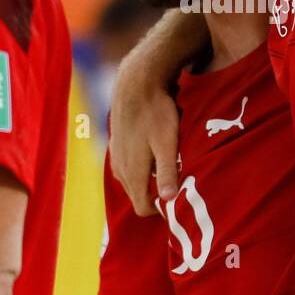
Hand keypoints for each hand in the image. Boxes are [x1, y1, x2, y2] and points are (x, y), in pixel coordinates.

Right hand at [108, 55, 180, 216]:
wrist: (135, 84)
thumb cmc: (155, 112)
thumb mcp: (167, 143)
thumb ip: (167, 172)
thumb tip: (169, 201)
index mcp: (132, 173)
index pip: (143, 209)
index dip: (161, 210)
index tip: (178, 201)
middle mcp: (120, 169)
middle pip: (138, 196)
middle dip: (156, 196)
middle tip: (179, 184)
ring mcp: (116, 157)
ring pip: (133, 181)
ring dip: (150, 180)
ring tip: (170, 165)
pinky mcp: (116, 145)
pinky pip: (129, 166)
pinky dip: (142, 167)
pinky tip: (156, 151)